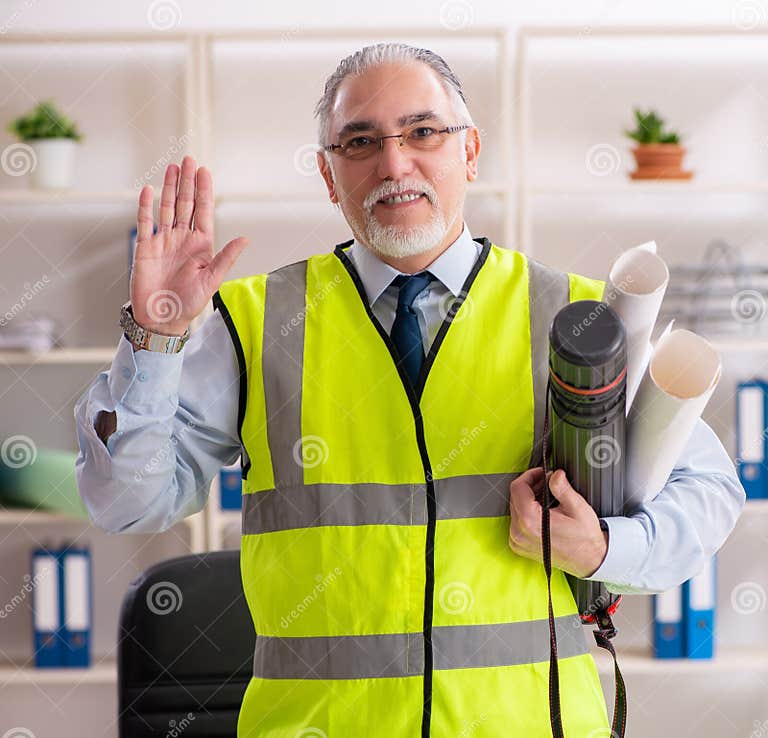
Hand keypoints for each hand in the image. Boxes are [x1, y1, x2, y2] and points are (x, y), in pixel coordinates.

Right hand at [130, 155, 248, 335]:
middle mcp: (182, 239)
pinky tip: (149, 190)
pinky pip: (145, 223)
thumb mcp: (212, 280)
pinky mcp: (145, 248)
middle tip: (189, 159)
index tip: (204, 171)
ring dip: (170, 188)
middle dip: (188, 182)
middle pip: (185, 204)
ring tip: (173, 167)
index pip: (203, 212)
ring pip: (167, 208)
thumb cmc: (190, 303)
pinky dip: (146, 206)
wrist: (162, 319)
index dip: (204, 191)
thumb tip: (246, 239)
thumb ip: (226, 257)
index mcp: (201, 245)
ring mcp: (163, 242)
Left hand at [508, 466, 608, 578]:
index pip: (518, 488)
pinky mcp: (519, 545)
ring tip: (548, 495)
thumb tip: (554, 474)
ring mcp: (517, 540)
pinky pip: (517, 520)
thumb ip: (562, 488)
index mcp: (530, 522)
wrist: (589, 561)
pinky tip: (543, 509)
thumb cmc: (585, 539)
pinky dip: (527, 511)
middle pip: (515, 497)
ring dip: (529, 498)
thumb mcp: (577, 507)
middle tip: (548, 482)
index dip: (530, 475)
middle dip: (531, 486)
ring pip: (515, 508)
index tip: (541, 472)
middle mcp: (519, 533)